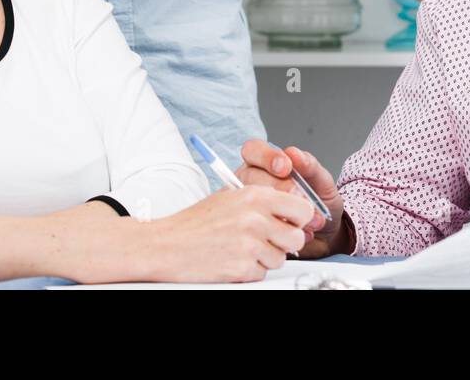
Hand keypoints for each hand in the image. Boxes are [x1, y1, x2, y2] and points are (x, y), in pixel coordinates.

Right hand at [142, 186, 312, 283]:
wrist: (167, 244)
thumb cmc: (196, 222)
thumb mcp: (231, 198)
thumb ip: (262, 203)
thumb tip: (291, 213)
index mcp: (255, 196)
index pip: (302, 208)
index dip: (298, 219)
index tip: (290, 223)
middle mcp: (255, 218)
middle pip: (296, 238)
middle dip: (284, 243)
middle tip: (267, 242)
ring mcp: (249, 244)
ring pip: (280, 258)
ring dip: (265, 258)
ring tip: (242, 250)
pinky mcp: (242, 268)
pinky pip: (262, 274)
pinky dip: (250, 271)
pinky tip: (232, 260)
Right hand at [237, 140, 346, 258]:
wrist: (327, 235)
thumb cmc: (320, 202)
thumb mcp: (321, 181)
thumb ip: (309, 166)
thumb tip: (294, 154)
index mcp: (262, 164)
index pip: (253, 150)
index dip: (266, 157)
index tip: (286, 167)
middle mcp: (251, 184)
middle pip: (252, 178)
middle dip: (282, 189)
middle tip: (303, 199)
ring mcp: (248, 209)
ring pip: (255, 206)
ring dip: (288, 214)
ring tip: (311, 221)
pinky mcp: (253, 234)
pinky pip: (262, 232)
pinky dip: (286, 233)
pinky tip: (302, 233)